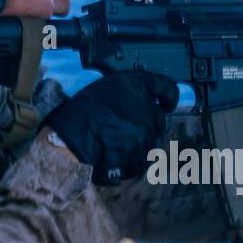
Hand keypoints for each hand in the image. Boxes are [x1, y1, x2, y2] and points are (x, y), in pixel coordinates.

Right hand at [41, 71, 179, 184]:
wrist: (72, 138)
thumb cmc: (82, 113)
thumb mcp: (105, 89)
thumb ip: (128, 93)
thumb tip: (142, 101)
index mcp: (136, 86)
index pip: (167, 88)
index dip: (170, 96)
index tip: (168, 102)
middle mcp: (146, 106)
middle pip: (160, 118)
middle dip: (149, 123)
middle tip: (129, 127)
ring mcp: (146, 129)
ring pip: (153, 138)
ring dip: (141, 141)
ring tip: (119, 141)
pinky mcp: (142, 150)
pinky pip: (145, 154)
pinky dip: (136, 156)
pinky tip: (119, 154)